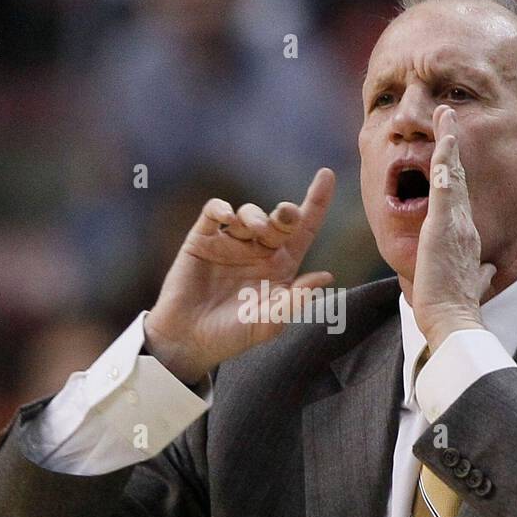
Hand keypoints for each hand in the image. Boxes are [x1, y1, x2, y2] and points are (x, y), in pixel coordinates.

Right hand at [144, 169, 336, 384]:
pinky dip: (221, 208)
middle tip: (286, 215)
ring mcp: (229, 243)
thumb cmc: (232, 336)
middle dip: (286, 213)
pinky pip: (213, 213)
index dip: (316, 203)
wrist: (188, 341)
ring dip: (255, 216)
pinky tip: (227, 217)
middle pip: (279, 220)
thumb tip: (327, 276)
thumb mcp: (270, 322)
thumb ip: (296, 300)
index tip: (327, 174)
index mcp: (280, 267)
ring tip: (254, 231)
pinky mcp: (202, 240)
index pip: (304, 230)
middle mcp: (257, 251)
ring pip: (249, 213)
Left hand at [412, 106, 495, 350]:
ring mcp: (456, 221)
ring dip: (448, 140)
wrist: (455, 319)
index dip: (456, 171)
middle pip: (458, 175)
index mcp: (467, 236)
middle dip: (454, 144)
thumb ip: (479, 276)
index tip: (453, 153)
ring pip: (451, 172)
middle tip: (449, 116)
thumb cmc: (456, 308)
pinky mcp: (446, 223)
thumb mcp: (470, 284)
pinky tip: (442, 137)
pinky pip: (444, 183)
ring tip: (444, 113)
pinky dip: (444, 158)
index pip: (460, 196)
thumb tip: (487, 274)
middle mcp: (465, 223)